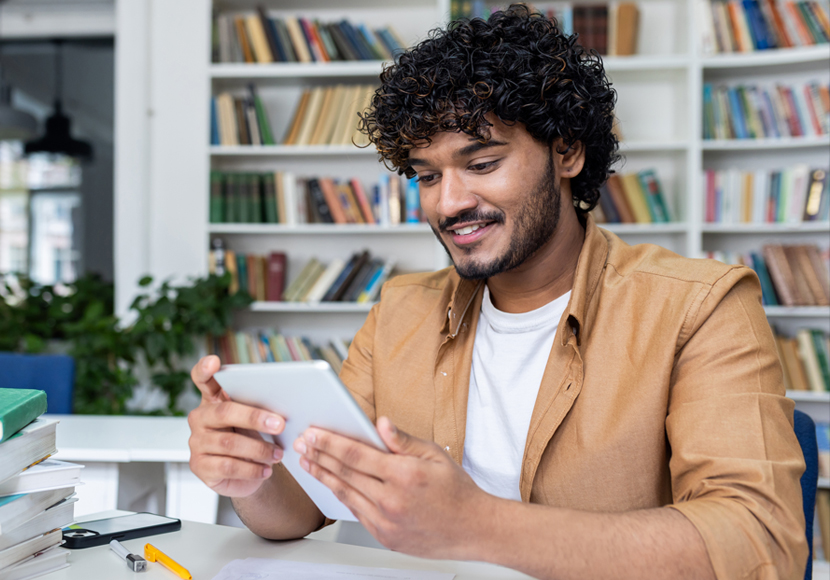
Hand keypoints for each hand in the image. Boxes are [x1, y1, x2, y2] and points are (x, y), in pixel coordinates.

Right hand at [188, 355, 284, 497]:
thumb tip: (286, 404)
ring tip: (278, 454)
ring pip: (229, 443)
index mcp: (213, 399)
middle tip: (280, 424)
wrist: (249, 475)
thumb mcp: (256, 421)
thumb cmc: (252, 439)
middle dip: (255, 418)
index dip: (205, 369)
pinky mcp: (200, 466)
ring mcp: (197, 442)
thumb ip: (261, 408)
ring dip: (259, 449)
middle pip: (225, 412)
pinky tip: (265, 469)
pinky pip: (227, 466)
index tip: (214, 361)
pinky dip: (251, 469)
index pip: (202, 379)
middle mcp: (200, 418)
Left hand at [294, 416, 491, 558]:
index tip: (313, 433)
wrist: (473, 530)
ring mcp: (386, 522)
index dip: (330, 442)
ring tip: (308, 463)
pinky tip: (331, 484)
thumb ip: (403, 440)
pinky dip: (340, 495)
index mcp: (404, 475)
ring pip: (345, 494)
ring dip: (323, 476)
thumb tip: (379, 423)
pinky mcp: (385, 536)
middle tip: (301, 444)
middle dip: (319, 456)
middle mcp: (391, 500)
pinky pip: (356, 511)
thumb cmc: (457, 492)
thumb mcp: (435, 455)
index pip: (356, 454)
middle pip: (345, 473)